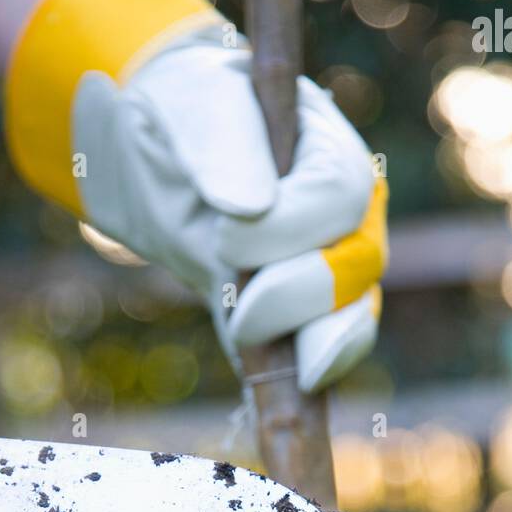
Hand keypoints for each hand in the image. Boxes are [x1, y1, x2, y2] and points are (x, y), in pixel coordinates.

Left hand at [73, 32, 387, 394]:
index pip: (340, 199)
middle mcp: (348, 219)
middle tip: (237, 308)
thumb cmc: (183, 115)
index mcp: (334, 154)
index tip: (226, 235)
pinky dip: (293, 383)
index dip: (289, 228)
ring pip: (350, 326)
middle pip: (358, 270)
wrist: (152, 155)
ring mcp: (327, 275)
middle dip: (296, 297)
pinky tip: (275, 402)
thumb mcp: (194, 109)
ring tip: (251, 340)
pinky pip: (313, 363)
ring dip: (307, 347)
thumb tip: (249, 209)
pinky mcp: (293, 322)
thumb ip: (225, 148)